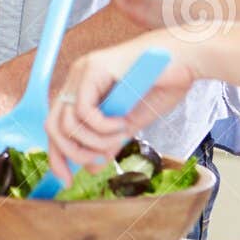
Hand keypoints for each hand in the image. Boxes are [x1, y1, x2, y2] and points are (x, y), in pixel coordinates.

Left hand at [45, 29, 199, 183]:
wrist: (186, 59)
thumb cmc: (163, 83)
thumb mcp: (130, 122)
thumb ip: (109, 141)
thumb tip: (91, 166)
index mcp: (82, 89)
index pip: (57, 126)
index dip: (57, 156)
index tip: (67, 180)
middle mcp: (77, 78)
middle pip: (53, 126)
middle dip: (72, 153)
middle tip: (96, 161)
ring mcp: (83, 71)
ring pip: (68, 122)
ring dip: (95, 140)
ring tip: (120, 136)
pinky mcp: (94, 68)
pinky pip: (84, 110)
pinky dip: (102, 126)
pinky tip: (122, 123)